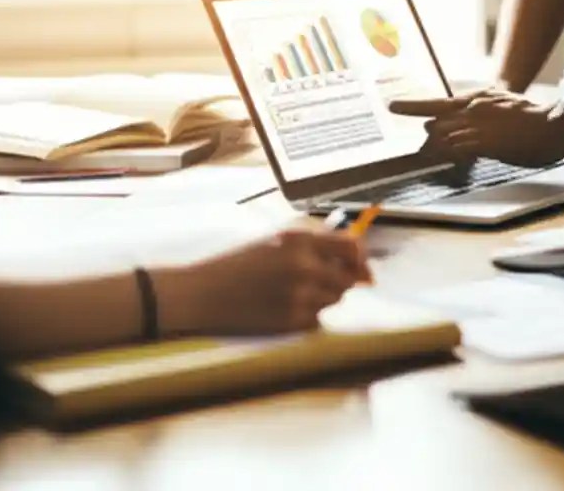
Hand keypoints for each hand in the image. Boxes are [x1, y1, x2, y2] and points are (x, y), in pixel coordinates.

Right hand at [158, 229, 369, 336]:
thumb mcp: (276, 241)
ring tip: (291, 291)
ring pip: (334, 299)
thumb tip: (359, 264)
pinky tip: (282, 306)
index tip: (361, 266)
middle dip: (338, 279)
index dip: (361, 258)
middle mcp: (304, 268)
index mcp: (300, 241)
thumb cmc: (238, 264)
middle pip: (348, 278)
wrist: (202, 294)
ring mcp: (300, 297)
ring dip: (322, 296)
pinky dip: (308, 314)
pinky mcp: (292, 322)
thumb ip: (315, 245)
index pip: (352, 248)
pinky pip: (318, 319)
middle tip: (313, 279)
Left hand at [390, 89, 563, 167]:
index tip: (394, 106)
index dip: (413, 106)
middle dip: (427, 136)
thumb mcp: (505, 104)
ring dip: (434, 149)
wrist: (555, 123)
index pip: (436, 102)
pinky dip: (446, 157)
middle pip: (434, 122)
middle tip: (420, 145)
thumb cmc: (535, 118)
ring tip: (429, 156)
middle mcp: (471, 108)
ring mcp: (476, 125)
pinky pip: (454, 151)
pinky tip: (443, 160)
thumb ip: (484, 111)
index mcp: (477, 98)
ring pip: (440, 137)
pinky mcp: (482, 142)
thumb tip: (470, 118)